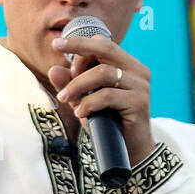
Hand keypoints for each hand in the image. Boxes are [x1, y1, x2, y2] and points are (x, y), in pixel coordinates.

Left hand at [48, 34, 154, 163]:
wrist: (129, 149)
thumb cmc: (107, 121)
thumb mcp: (83, 100)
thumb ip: (70, 84)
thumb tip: (53, 69)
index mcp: (127, 65)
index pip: (104, 43)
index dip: (80, 45)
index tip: (58, 47)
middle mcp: (137, 71)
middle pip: (106, 48)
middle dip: (78, 45)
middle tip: (55, 47)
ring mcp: (140, 86)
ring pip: (103, 73)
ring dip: (77, 84)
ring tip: (64, 98)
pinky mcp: (139, 103)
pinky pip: (107, 96)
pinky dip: (88, 103)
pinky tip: (80, 113)